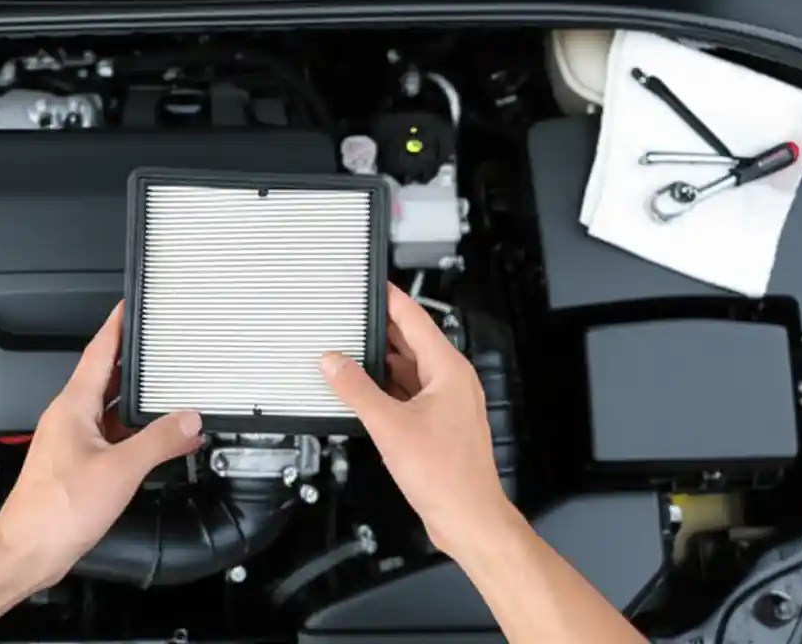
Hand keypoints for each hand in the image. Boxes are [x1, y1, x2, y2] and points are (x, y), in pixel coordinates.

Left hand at [0, 302, 202, 591]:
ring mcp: (70, 443)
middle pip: (105, 379)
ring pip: (109, 411)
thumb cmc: (55, 512)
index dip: (115, 326)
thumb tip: (188, 420)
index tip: (128, 306)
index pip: (97, 352)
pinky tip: (155, 444)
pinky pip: (109, 437)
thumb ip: (159, 441)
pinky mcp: (75, 466)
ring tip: (168, 395)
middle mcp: (68, 419)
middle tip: (158, 347)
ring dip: (136, 404)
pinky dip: (134, 435)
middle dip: (134, 364)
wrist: (27, 551)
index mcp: (72, 407)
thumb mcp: (120, 470)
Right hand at [320, 284, 507, 555]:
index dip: (392, 298)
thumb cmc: (446, 476)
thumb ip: (357, 390)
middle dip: (380, 331)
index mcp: (449, 371)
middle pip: (412, 343)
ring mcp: (448, 404)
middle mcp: (452, 382)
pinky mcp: (440, 425)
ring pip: (410, 370)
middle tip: (350, 318)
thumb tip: (334, 362)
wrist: (467, 517)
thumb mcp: (389, 426)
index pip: (416, 319)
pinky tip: (365, 393)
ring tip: (349, 355)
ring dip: (381, 363)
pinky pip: (410, 394)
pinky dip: (387, 389)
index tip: (372, 284)